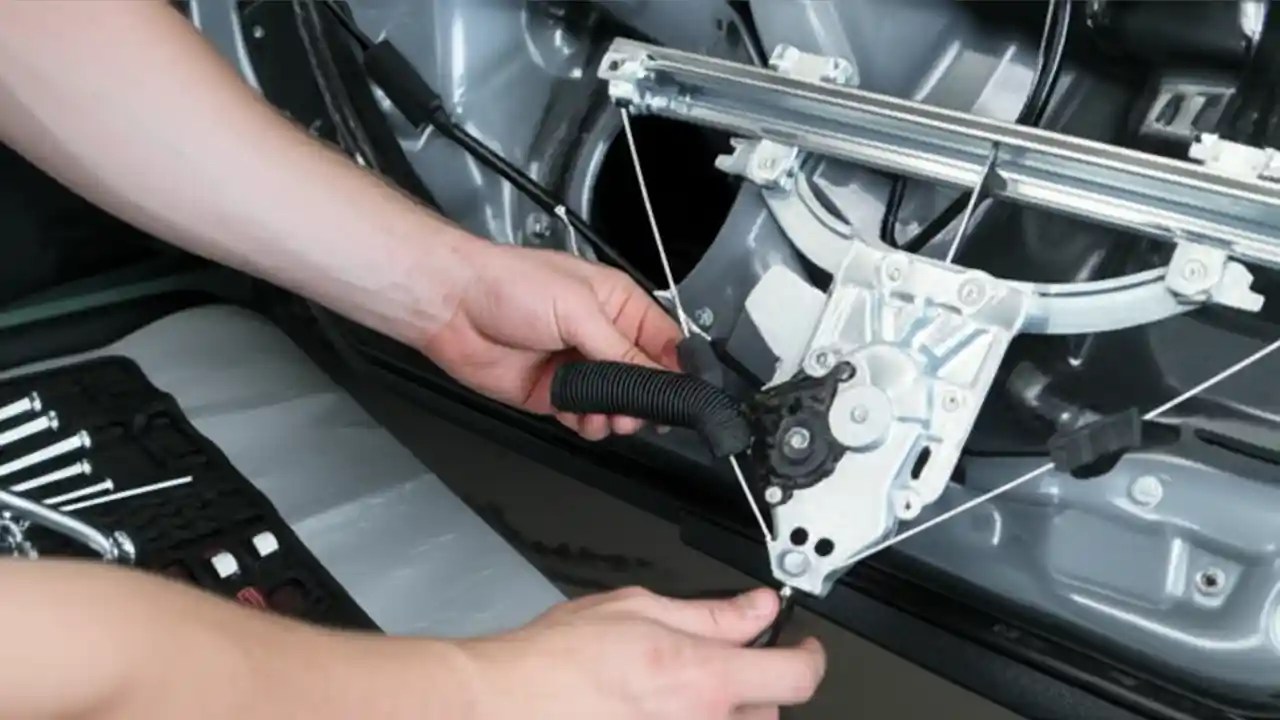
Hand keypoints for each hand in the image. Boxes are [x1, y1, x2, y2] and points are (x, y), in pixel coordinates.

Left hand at [422, 244, 682, 439]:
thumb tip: (660, 378)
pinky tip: (582, 420)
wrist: (452, 307)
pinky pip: (585, 417)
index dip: (677, 370)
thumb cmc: (510, 285)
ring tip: (608, 417)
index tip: (684, 396)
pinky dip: (589, 424)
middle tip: (637, 411)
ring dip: (617, 415)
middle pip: (644, 379)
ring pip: (617, 403)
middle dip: (645, 399)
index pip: (666, 342)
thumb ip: (621, 349)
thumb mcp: (578, 310)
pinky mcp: (554, 393)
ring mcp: (578, 366)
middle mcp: (602, 335)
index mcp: (618, 304)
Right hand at [457, 586, 825, 719]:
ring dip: (725, 713)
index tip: (802, 647)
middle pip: (770, 711)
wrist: (507, 705)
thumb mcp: (638, 610)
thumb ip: (709, 614)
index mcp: (705, 679)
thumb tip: (755, 608)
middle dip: (755, 685)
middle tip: (717, 665)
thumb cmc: (558, 662)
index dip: (810, 656)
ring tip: (677, 694)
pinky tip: (659, 711)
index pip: (797, 676)